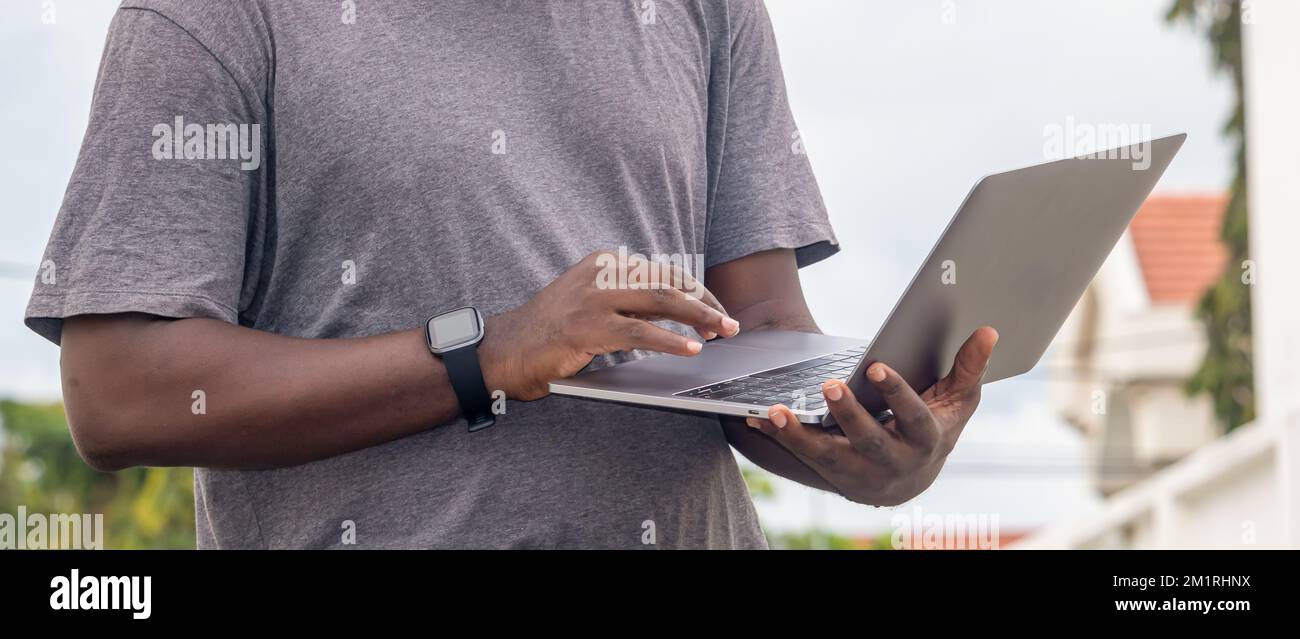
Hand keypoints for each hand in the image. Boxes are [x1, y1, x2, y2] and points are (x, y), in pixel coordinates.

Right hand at [480, 249, 739, 399]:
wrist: (509, 349)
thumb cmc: (555, 331)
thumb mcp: (598, 305)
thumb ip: (635, 303)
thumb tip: (684, 310)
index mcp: (606, 262)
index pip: (664, 271)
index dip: (697, 291)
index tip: (718, 311)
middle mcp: (601, 272)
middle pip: (667, 283)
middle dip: (705, 304)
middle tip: (730, 324)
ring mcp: (593, 298)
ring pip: (659, 301)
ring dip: (697, 318)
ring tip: (721, 333)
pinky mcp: (587, 326)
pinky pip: (639, 332)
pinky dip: (670, 340)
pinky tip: (691, 348)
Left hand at [745, 327, 997, 505]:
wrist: (911, 481)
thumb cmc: (936, 427)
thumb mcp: (957, 401)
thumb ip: (969, 368)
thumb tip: (989, 330)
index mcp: (926, 440)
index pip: (913, 418)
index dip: (896, 394)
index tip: (877, 366)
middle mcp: (892, 462)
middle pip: (868, 441)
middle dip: (848, 414)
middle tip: (828, 385)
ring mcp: (859, 472)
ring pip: (827, 456)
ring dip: (798, 435)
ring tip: (773, 411)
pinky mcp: (832, 474)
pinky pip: (802, 456)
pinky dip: (780, 436)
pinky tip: (757, 417)